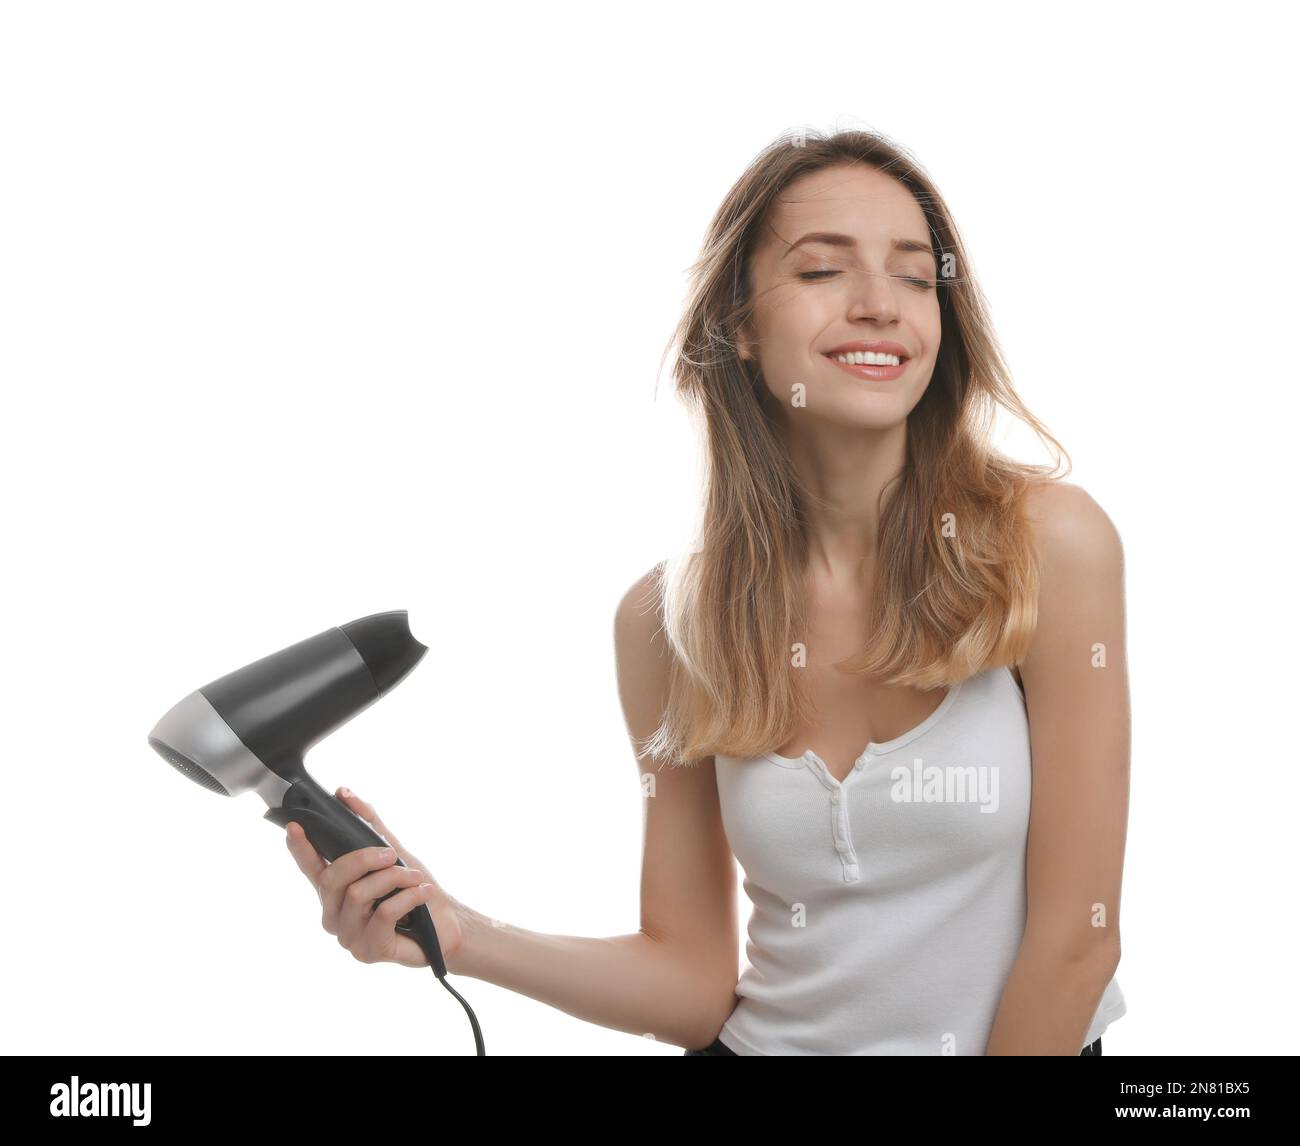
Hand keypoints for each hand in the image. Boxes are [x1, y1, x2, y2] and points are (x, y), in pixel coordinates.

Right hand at [284, 787, 465, 970]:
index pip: (311, 868)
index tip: (295, 826)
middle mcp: (334, 915)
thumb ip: (368, 826)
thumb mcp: (394, 853)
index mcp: (336, 892)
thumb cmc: (417, 891)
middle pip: (332, 879)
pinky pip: (383, 914)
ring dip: (394, 878)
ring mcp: (348, 936)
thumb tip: (345, 794)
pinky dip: (408, 897)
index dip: (300, 848)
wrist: (448, 925)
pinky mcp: (368, 950)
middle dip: (364, 859)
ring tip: (416, 878)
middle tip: (392, 854)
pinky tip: (423, 894)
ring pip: (359, 894)